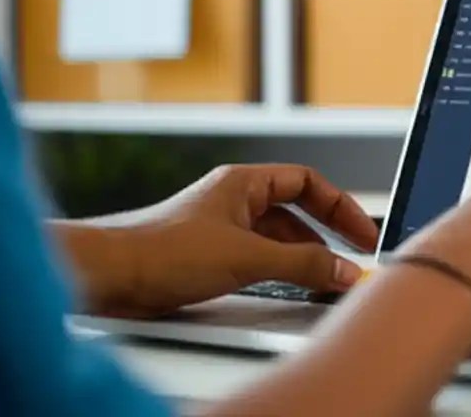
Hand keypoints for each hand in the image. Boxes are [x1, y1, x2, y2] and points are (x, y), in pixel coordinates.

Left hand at [73, 164, 378, 317]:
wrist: (109, 274)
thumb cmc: (163, 250)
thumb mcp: (247, 257)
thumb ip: (303, 264)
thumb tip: (345, 270)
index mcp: (245, 183)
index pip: (308, 182)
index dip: (340, 206)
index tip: (361, 233)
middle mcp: (234, 200)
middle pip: (297, 210)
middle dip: (327, 233)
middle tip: (353, 255)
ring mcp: (221, 228)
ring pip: (278, 236)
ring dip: (304, 255)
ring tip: (325, 277)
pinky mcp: (209, 256)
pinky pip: (259, 257)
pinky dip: (280, 270)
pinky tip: (288, 288)